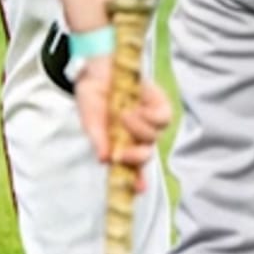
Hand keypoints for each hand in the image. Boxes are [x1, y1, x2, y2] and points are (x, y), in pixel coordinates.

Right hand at [75, 55, 170, 187]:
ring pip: (154, 137)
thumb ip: (97, 138)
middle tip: (123, 151)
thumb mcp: (89, 118)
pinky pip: (163, 117)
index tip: (138, 190)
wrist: (98, 64)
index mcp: (119, 142)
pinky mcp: (157, 102)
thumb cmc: (92, 93)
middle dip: (137, 157)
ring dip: (139, 131)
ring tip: (123, 115)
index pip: (132, 166)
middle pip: (146, 155)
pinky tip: (137, 109)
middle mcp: (136, 134)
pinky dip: (151, 117)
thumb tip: (104, 159)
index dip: (137, 180)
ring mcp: (148, 119)